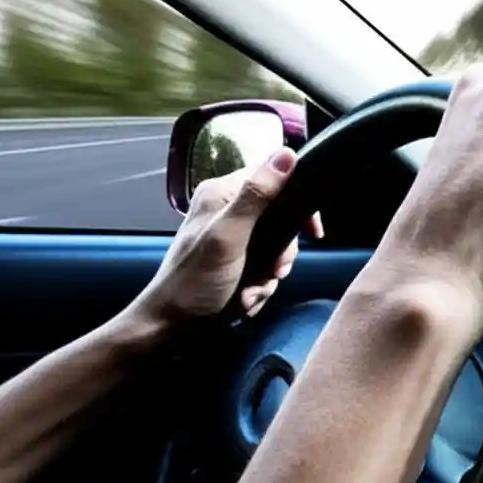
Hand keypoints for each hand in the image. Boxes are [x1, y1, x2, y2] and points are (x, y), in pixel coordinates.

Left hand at [128, 148, 322, 326]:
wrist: (171, 328)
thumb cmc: (194, 282)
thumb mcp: (229, 236)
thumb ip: (257, 196)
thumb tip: (287, 154)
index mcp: (221, 193)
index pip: (272, 176)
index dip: (296, 201)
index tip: (311, 231)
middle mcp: (225, 210)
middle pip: (279, 218)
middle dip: (281, 253)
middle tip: (272, 271)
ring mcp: (230, 238)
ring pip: (274, 248)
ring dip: (269, 276)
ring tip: (252, 292)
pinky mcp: (232, 262)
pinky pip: (262, 269)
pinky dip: (259, 287)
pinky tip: (244, 300)